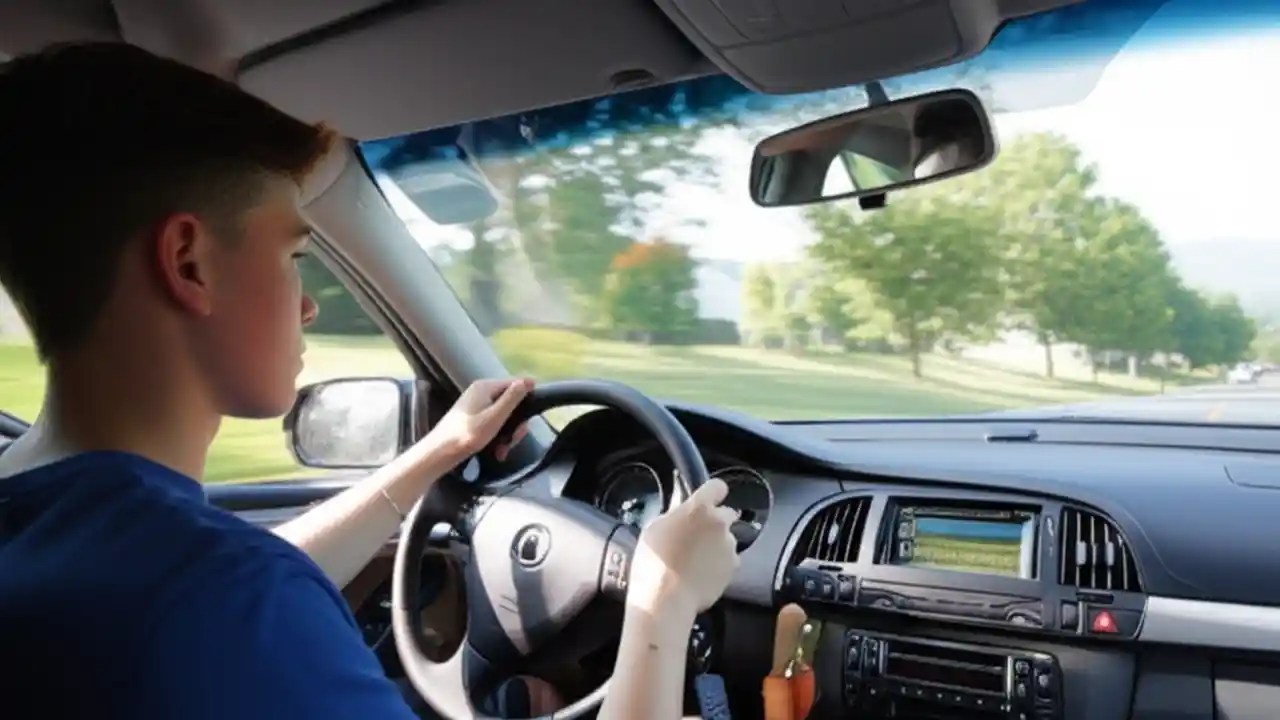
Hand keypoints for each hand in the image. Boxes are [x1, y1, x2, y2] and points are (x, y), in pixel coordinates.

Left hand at [429, 377, 533, 461]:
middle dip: (515, 424)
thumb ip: (512, 399)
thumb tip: (528, 381)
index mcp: (485, 387)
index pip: (516, 385)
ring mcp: (476, 405)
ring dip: (507, 434)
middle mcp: (481, 392)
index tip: (527, 421)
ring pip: (503, 416)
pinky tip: (497, 451)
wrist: (440, 452)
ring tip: (502, 450)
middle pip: (511, 403)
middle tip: (513, 440)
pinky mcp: (473, 418)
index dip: (526, 401)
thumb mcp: (494, 417)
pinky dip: (497, 437)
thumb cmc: (467, 435)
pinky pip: (493, 423)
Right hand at [627, 478, 739, 619]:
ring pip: (726, 538)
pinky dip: (720, 563)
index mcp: (699, 508)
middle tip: (695, 535)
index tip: (706, 500)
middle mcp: (719, 523)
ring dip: (716, 544)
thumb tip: (682, 505)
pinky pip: (729, 558)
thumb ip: (675, 512)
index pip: (717, 486)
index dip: (712, 493)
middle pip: (725, 513)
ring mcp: (729, 546)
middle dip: (714, 521)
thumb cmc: (653, 563)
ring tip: (695, 559)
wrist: (666, 600)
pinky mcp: (734, 567)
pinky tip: (702, 572)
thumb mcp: (654, 528)